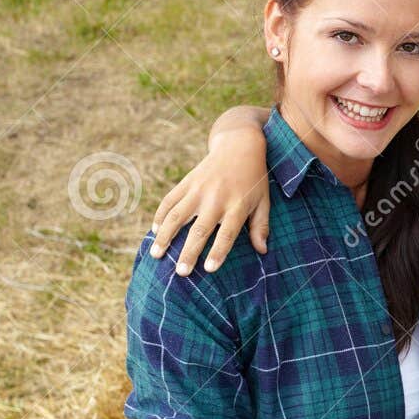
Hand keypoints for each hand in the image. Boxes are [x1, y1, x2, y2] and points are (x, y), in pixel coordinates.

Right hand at [151, 127, 272, 276]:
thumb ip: (261, 226)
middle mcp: (216, 198)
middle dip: (189, 251)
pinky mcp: (187, 182)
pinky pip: (170, 200)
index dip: (218, 251)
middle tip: (180, 272)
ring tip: (156, 254)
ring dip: (165, 236)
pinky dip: (160, 215)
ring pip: (177, 215)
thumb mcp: (263, 202)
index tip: (208, 269)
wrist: (239, 146)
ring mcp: (198, 189)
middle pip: (200, 229)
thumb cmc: (254, 180)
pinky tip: (154, 231)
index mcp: (237, 206)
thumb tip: (262, 251)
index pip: (227, 234)